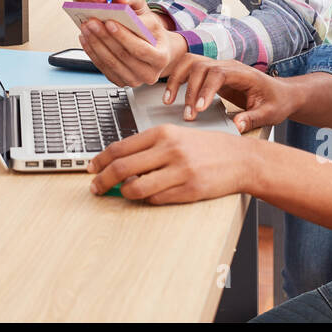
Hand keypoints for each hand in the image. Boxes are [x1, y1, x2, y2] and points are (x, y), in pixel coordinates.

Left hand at [66, 0, 185, 85]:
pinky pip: (103, 68)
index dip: (123, 35)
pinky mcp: (120, 81)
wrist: (155, 49)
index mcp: (161, 58)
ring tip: (86, 28)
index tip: (109, 21)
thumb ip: (135, 1)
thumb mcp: (148, 13)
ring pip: (110, 62)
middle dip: (105, 37)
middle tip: (91, 22)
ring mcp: (134, 80)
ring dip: (95, 44)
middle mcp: (149, 74)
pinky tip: (86, 39)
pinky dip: (92, 52)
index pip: (140, 48)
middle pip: (123, 56)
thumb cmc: (152, 32)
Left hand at [88, 123, 250, 203]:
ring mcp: (179, 171)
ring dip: (123, 193)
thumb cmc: (207, 147)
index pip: (120, 147)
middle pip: (121, 168)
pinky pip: (155, 199)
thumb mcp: (177, 136)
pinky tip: (149, 194)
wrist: (241, 159)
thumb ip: (149, 147)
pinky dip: (147, 199)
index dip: (100, 160)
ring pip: (135, 187)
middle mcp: (169, 150)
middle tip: (96, 187)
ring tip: (123, 192)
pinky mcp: (188, 191)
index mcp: (162, 133)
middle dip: (102, 180)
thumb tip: (119, 162)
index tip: (91, 168)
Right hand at [163, 54, 297, 132]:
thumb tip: (236, 125)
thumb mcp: (270, 114)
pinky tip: (170, 94)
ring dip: (177, 79)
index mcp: (243, 73)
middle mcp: (228, 66)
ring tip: (168, 101)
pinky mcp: (212, 73)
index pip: (218, 73)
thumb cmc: (277, 102)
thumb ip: (253, 118)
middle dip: (189, 90)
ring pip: (191, 62)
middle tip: (188, 116)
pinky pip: (190, 68)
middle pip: (200, 66)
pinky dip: (178, 78)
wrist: (281, 93)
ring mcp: (219, 67)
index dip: (205, 89)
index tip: (198, 108)